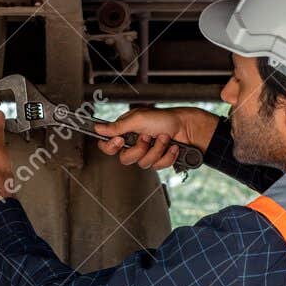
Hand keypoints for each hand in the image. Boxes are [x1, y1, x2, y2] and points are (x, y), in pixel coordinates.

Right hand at [93, 106, 216, 170]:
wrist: (187, 128)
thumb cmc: (164, 118)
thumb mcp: (138, 119)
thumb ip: (117, 126)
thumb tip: (98, 128)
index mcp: (127, 132)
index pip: (108, 146)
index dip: (111, 147)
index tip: (119, 141)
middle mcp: (135, 144)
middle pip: (126, 159)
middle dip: (140, 149)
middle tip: (148, 137)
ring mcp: (148, 153)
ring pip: (144, 164)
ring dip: (157, 150)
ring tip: (164, 138)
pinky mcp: (160, 160)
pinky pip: (158, 166)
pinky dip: (168, 155)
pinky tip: (172, 146)